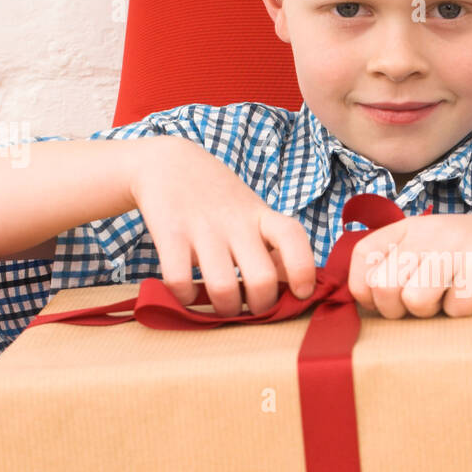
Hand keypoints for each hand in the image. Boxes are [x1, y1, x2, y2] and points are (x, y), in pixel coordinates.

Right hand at [129, 138, 316, 314]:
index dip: (303, 269)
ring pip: (223, 289)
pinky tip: (187, 293)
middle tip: (250, 307)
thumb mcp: (252, 213)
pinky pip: (180, 281)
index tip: (301, 293)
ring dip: (225, 309)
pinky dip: (185, 298)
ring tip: (221, 305)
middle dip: (260, 307)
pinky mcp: (170, 234)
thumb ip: (272, 246)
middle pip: (262, 279)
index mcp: (261, 216)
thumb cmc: (219, 200)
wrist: (167, 162)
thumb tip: (293, 287)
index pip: (293, 237)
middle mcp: (236, 222)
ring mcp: (203, 228)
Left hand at [346, 210, 471, 317]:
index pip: (362, 258)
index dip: (364, 290)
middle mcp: (430, 232)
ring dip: (430, 312)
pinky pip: (454, 310)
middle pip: (384, 286)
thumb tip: (361, 298)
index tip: (383, 301)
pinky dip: (462, 313)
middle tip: (422, 303)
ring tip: (448, 298)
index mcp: (410, 227)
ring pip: (415, 300)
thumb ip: (397, 263)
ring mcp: (458, 249)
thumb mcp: (431, 244)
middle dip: (397, 309)